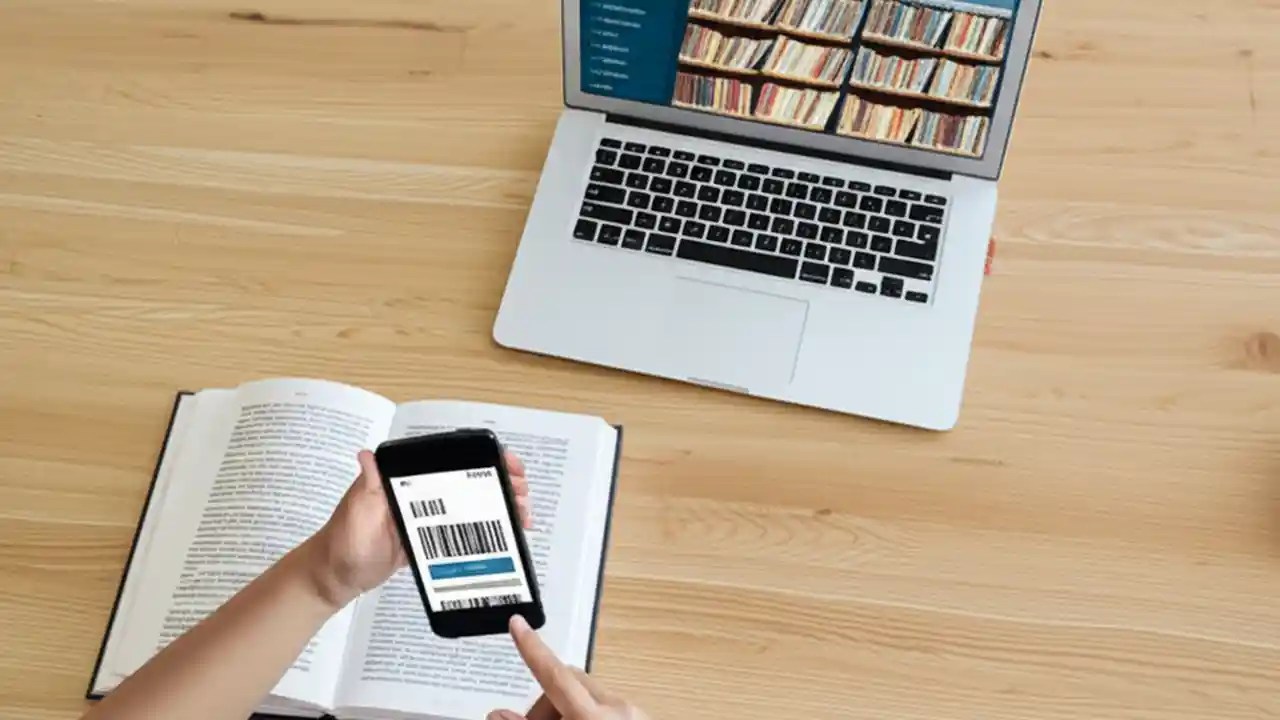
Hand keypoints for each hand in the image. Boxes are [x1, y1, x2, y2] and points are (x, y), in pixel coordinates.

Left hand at [303, 449, 532, 609]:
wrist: (333, 577)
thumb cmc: (342, 542)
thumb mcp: (355, 510)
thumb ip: (367, 484)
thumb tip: (367, 455)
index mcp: (405, 481)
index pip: (450, 461)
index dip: (482, 459)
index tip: (507, 464)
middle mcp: (420, 495)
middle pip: (468, 482)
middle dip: (500, 483)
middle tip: (521, 493)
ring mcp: (427, 518)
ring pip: (471, 506)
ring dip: (498, 507)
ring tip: (521, 514)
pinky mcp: (429, 540)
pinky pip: (464, 531)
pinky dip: (487, 532)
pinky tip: (504, 536)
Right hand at [486, 616, 647, 719]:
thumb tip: (498, 714)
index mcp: (594, 718)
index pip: (554, 674)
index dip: (532, 648)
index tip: (518, 623)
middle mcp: (618, 710)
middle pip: (569, 680)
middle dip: (545, 698)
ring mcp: (634, 713)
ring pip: (588, 694)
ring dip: (566, 710)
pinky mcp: (644, 717)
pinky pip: (608, 706)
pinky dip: (588, 716)